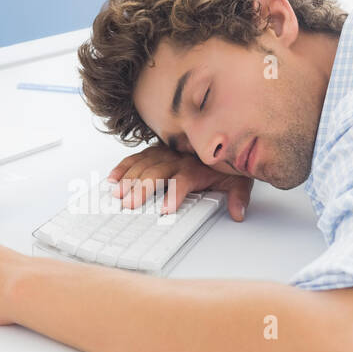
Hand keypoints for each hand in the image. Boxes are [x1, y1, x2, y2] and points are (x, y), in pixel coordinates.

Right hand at [108, 145, 252, 220]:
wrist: (221, 137)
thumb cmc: (224, 164)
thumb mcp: (238, 179)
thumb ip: (238, 196)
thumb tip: (238, 213)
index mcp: (195, 168)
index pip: (183, 180)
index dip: (174, 194)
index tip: (166, 209)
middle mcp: (177, 159)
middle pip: (157, 173)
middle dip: (143, 189)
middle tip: (131, 205)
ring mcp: (163, 154)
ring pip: (143, 165)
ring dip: (129, 180)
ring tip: (118, 195)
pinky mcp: (154, 151)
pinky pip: (136, 158)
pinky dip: (123, 168)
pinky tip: (113, 180)